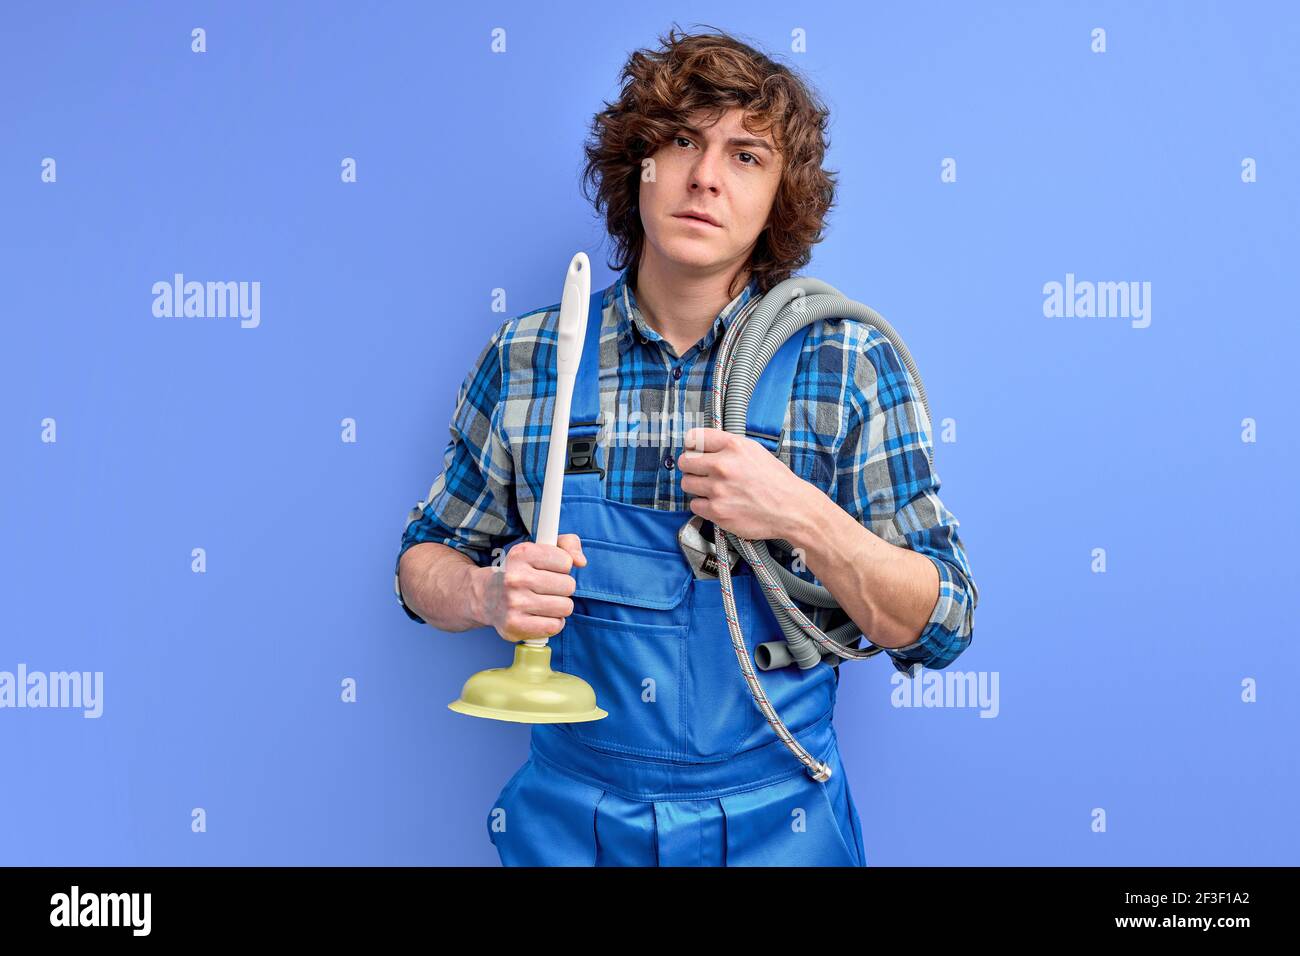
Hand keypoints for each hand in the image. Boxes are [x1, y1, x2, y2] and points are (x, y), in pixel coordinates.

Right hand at [473, 534, 586, 641]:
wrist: (486, 597)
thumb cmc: (521, 572)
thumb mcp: (541, 548)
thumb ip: (568, 544)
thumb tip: (581, 561)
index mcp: (521, 553)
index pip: (566, 561)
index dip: (562, 567)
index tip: (550, 569)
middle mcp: (516, 578)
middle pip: (568, 586)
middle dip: (562, 588)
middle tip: (546, 588)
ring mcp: (514, 603)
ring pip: (565, 607)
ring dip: (559, 606)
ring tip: (544, 602)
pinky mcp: (514, 625)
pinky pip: (555, 626)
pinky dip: (553, 622)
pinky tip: (541, 616)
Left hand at [678, 428, 817, 541]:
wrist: (790, 508)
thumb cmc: (775, 481)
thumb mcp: (754, 450)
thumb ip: (728, 446)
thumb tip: (702, 446)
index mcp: (733, 446)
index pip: (693, 438)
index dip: (692, 446)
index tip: (694, 452)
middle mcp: (723, 465)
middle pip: (685, 462)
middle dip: (691, 468)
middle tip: (700, 473)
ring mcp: (718, 489)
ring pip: (686, 484)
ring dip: (696, 487)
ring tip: (712, 490)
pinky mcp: (717, 511)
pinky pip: (694, 505)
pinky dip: (703, 506)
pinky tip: (718, 503)